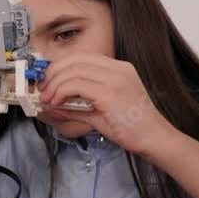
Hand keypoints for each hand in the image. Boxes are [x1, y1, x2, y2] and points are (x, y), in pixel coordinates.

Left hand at [36, 53, 177, 155]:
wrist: (156, 139)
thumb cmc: (133, 128)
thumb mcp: (100, 114)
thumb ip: (75, 108)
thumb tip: (51, 107)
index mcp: (119, 69)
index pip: (82, 57)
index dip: (60, 66)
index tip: (47, 81)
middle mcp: (118, 69)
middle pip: (75, 60)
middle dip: (53, 73)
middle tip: (43, 89)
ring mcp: (115, 79)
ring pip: (73, 70)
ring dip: (55, 84)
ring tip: (47, 99)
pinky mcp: (110, 92)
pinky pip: (77, 85)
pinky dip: (61, 92)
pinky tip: (57, 103)